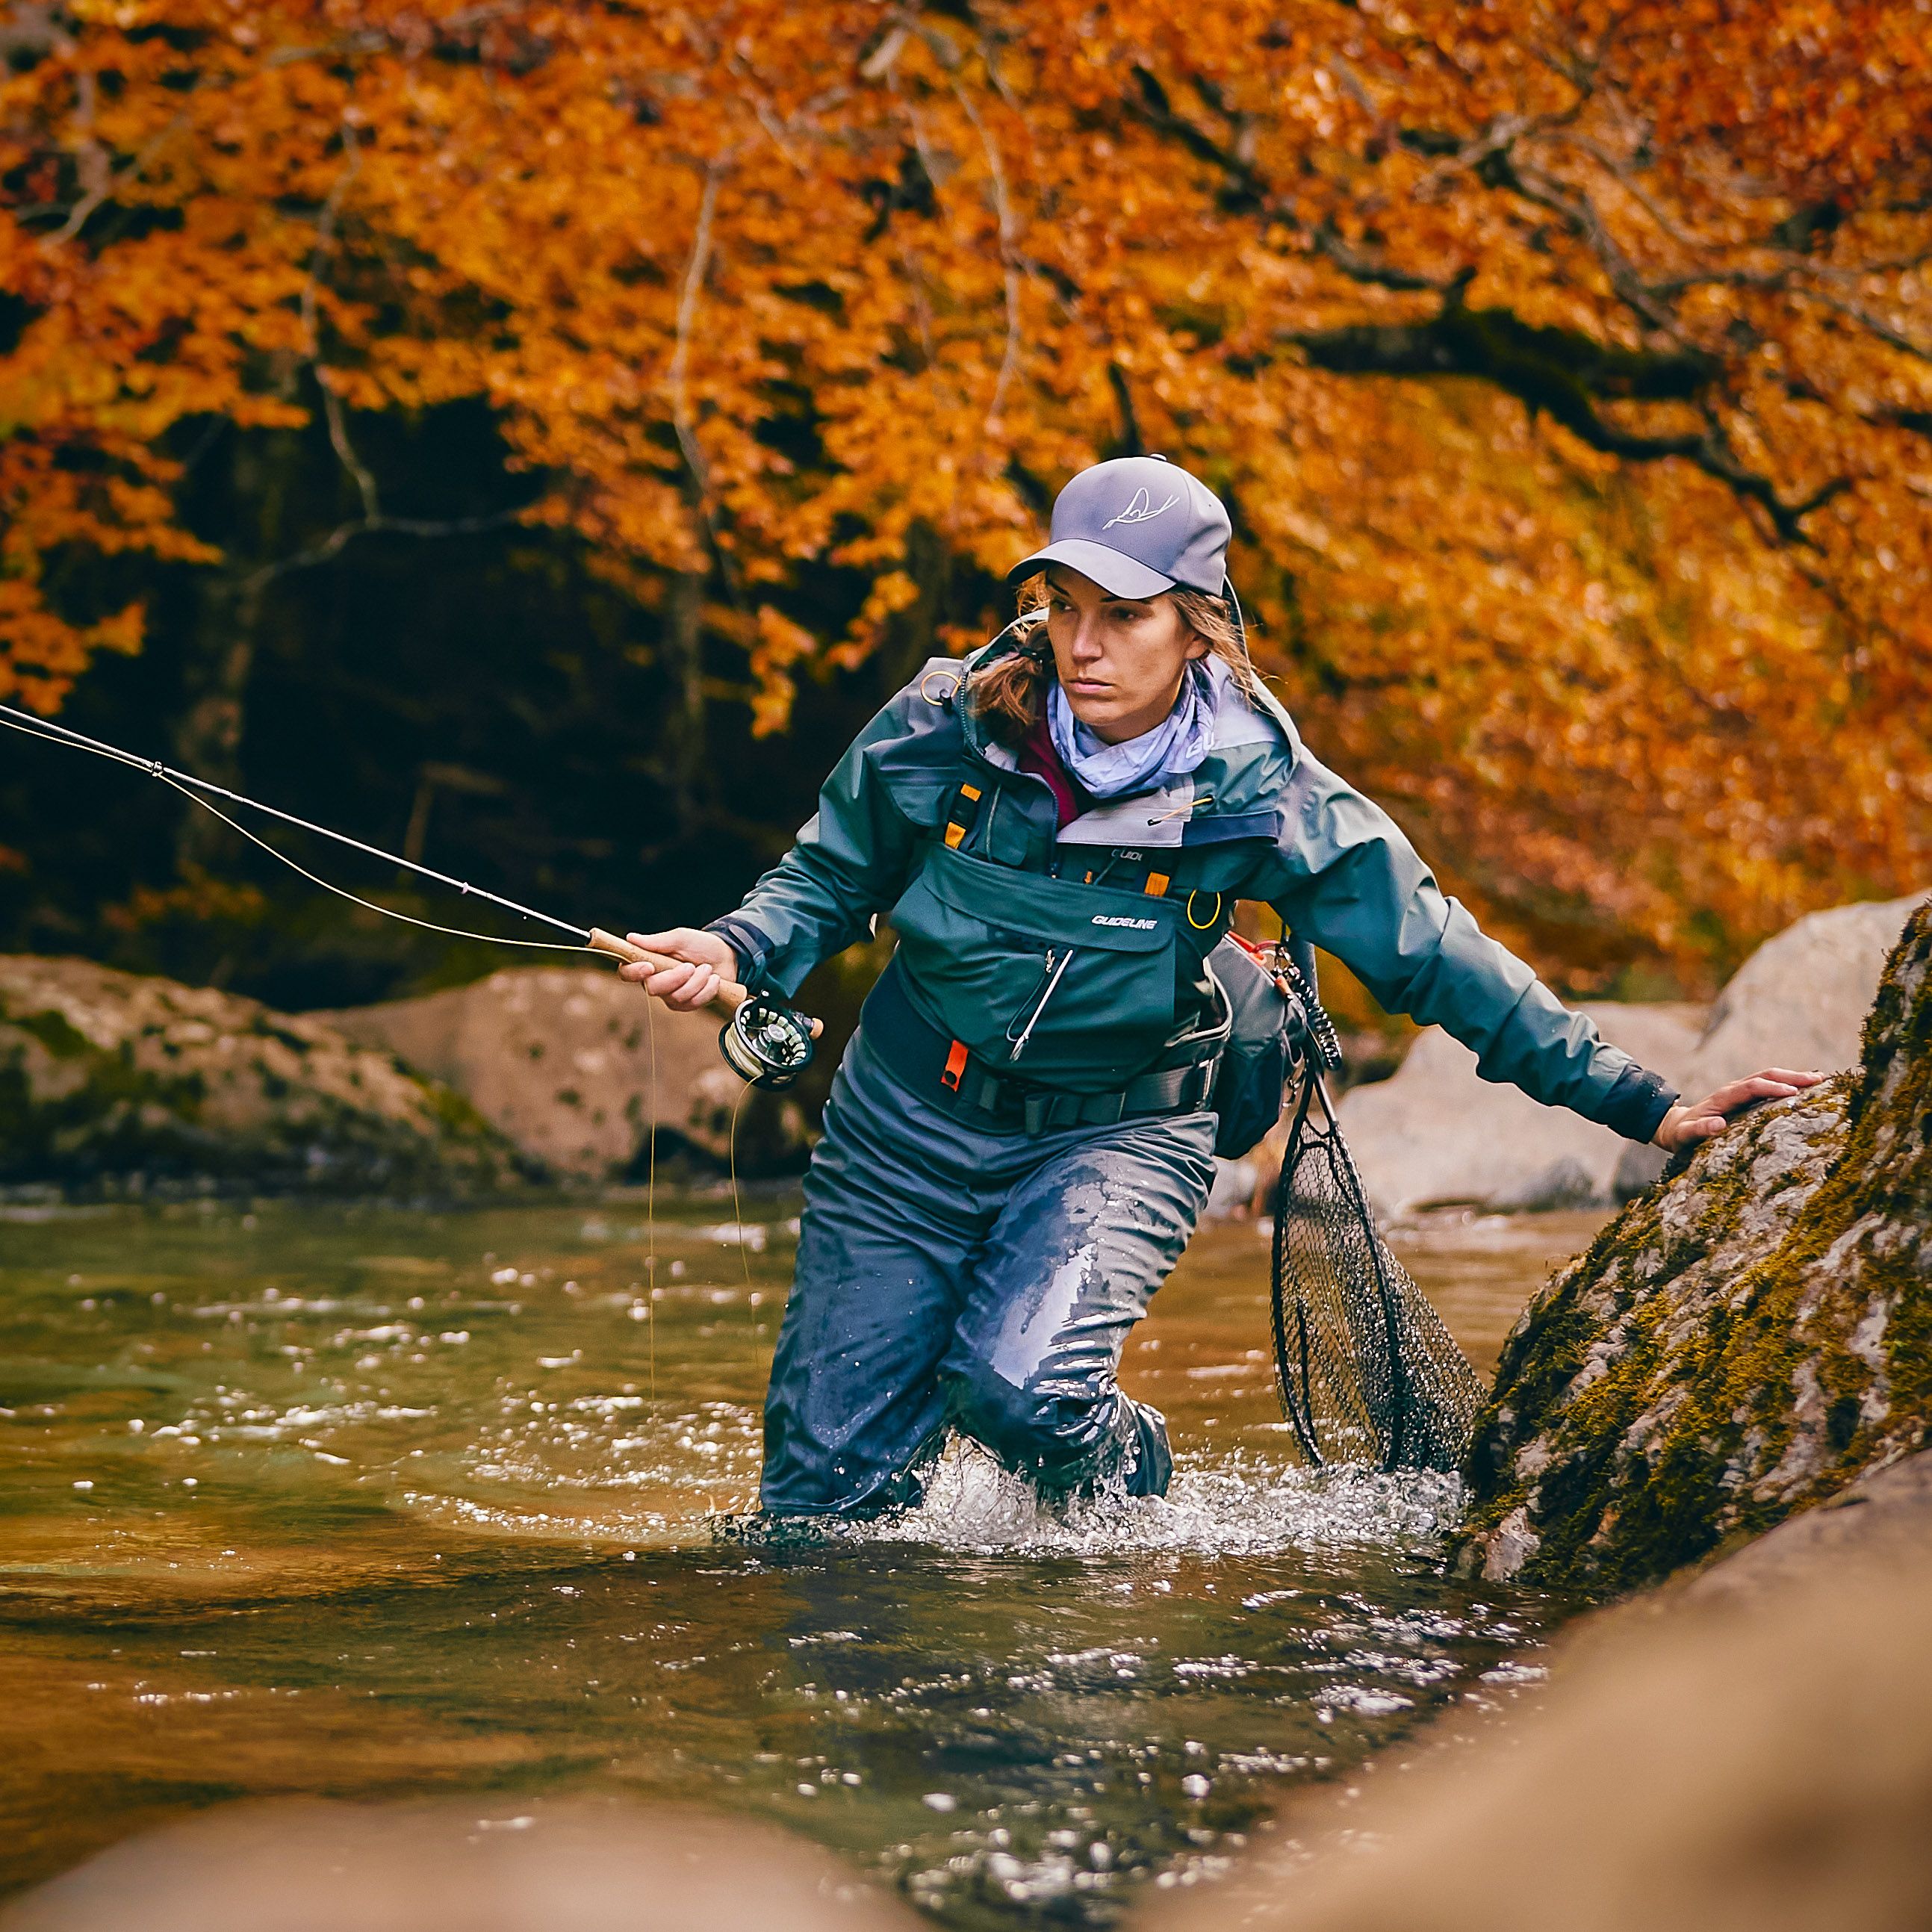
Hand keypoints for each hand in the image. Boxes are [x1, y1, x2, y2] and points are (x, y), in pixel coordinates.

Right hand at [616, 927, 739, 1011]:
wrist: (727, 957)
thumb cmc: (700, 945)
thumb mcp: (681, 938)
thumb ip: (657, 941)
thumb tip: (631, 938)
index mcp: (648, 963)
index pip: (628, 973)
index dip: (634, 972)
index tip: (649, 966)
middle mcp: (656, 982)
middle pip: (652, 988)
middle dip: (674, 978)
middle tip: (690, 966)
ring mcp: (670, 996)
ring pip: (676, 997)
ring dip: (696, 981)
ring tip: (707, 968)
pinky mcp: (687, 1005)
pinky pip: (693, 1003)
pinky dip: (706, 989)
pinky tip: (713, 979)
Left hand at [1651, 1068, 1826, 1151]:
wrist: (1675, 1125)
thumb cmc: (1683, 1133)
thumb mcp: (1686, 1135)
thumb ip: (1700, 1130)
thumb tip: (1719, 1125)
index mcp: (1723, 1098)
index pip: (1751, 1088)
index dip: (1772, 1088)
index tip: (1794, 1092)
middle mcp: (1733, 1089)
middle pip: (1765, 1076)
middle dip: (1791, 1076)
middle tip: (1819, 1080)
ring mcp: (1739, 1090)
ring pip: (1769, 1077)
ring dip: (1793, 1076)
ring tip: (1820, 1079)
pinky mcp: (1745, 1095)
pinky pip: (1769, 1084)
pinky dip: (1788, 1082)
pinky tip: (1806, 1087)